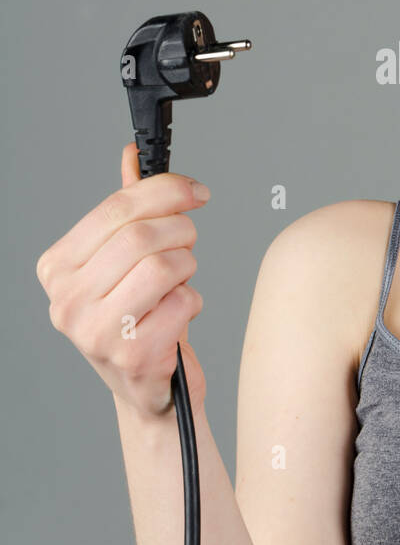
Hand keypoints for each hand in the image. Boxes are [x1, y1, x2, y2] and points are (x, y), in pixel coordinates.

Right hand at [36, 142, 208, 419]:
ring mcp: (94, 332)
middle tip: (189, 242)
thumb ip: (128, 208)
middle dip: (181, 231)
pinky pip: (183, 303)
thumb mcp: (125, 261)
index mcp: (58, 267)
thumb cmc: (138, 317)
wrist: (149, 389)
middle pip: (142, 235)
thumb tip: (133, 155)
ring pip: (164, 266)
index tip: (196, 191)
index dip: (165, 190)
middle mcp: (66, 300)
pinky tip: (179, 315)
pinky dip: (193, 302)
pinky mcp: (131, 357)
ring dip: (188, 267)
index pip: (117, 207)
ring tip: (181, 282)